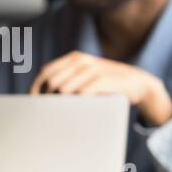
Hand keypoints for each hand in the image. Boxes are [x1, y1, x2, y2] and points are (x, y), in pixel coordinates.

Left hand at [30, 51, 171, 125]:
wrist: (138, 83)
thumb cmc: (105, 84)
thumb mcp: (85, 77)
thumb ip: (66, 79)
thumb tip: (37, 97)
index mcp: (73, 58)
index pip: (45, 73)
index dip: (36, 89)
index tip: (33, 104)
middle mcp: (82, 61)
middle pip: (52, 82)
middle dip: (48, 98)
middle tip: (50, 113)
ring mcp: (93, 69)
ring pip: (64, 89)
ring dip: (62, 103)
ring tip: (66, 113)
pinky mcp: (104, 79)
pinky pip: (81, 93)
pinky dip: (77, 103)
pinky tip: (79, 110)